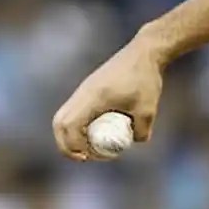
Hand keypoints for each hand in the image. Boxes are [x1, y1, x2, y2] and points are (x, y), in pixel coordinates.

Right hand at [52, 33, 165, 161]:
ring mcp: (83, 89)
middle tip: (83, 157)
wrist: (145, 52)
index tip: (89, 156)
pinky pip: (72, 109)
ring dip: (70, 135)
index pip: (70, 126)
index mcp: (94, 97)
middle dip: (66, 144)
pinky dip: (76, 124)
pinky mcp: (88, 88)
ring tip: (88, 147)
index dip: (74, 146)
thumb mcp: (149, 109)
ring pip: (63, 116)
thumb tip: (133, 143)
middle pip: (59, 123)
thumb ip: (141, 131)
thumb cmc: (147, 79)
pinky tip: (94, 132)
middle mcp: (83, 93)